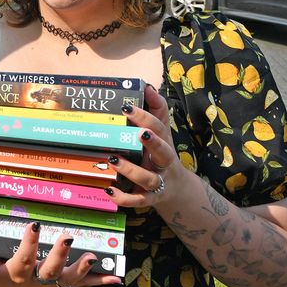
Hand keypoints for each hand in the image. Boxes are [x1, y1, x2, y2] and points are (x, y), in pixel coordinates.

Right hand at [0, 221, 121, 286]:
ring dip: (83, 270)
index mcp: (14, 275)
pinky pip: (80, 282)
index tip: (34, 224)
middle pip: (49, 272)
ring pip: (68, 279)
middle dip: (59, 256)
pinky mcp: (59, 280)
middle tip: (67, 237)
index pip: (23, 260)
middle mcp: (34, 281)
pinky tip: (116, 278)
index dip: (29, 245)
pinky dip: (98, 280)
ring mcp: (49, 281)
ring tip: (93, 257)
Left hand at [106, 83, 191, 208]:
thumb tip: (147, 86)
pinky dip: (124, 197)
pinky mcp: (149, 198)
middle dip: (153, 143)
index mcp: (164, 142)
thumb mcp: (162, 132)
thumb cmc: (162, 154)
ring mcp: (158, 182)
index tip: (127, 107)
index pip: (158, 127)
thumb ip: (156, 109)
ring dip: (131, 170)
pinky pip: (138, 200)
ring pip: (148, 178)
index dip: (145, 117)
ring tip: (113, 159)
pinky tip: (108, 190)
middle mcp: (163, 162)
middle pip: (163, 152)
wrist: (178, 190)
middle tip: (139, 132)